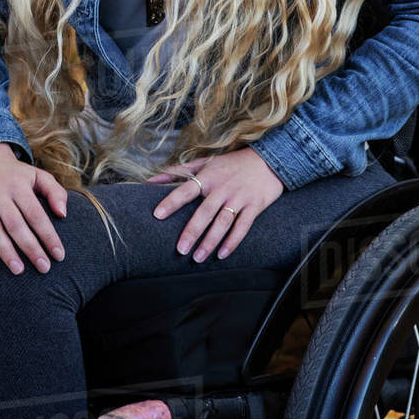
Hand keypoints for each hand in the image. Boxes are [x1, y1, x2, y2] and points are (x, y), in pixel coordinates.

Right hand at [0, 142, 67, 274]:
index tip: (59, 255)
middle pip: (16, 225)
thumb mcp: (39, 176)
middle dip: (31, 249)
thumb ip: (55, 192)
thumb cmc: (19, 175)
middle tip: (44, 268)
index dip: (48, 236)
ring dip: (6, 253)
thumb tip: (63, 214)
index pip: (35, 214)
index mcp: (19, 184)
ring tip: (19, 270)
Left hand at [147, 147, 283, 262]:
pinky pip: (242, 227)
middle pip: (204, 212)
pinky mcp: (254, 207)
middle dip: (192, 232)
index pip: (186, 189)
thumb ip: (178, 172)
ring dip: (210, 242)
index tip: (157, 215)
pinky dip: (232, 242)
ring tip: (198, 258)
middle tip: (180, 250)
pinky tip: (222, 255)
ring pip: (222, 223)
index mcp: (209, 176)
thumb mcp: (205, 162)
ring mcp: (239, 198)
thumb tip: (150, 181)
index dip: (172, 201)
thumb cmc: (231, 163)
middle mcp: (222, 187)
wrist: (268, 160)